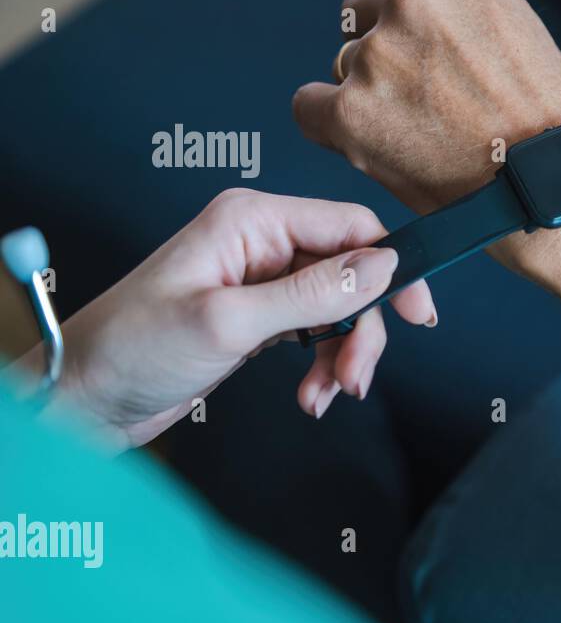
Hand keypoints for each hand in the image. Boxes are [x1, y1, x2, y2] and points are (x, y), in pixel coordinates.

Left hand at [27, 189, 436, 450]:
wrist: (80, 401)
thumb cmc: (130, 350)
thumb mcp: (228, 321)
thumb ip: (312, 292)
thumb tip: (384, 266)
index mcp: (250, 221)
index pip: (349, 226)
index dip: (392, 268)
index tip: (418, 313)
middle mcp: (259, 243)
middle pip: (351, 273)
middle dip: (362, 328)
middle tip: (357, 376)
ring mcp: (260, 282)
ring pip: (339, 308)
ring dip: (343, 355)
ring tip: (328, 393)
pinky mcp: (258, 318)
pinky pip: (316, 333)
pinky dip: (323, 366)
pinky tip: (312, 394)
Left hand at [292, 0, 560, 274]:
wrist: (559, 194)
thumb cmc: (554, 133)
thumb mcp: (521, 38)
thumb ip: (463, 21)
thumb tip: (413, 40)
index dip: (407, 26)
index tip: (423, 59)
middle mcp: (415, 1)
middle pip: (363, 16)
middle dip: (384, 57)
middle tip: (422, 106)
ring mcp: (380, 55)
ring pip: (343, 65)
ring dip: (369, 97)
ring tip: (422, 139)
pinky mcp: (353, 111)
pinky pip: (308, 106)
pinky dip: (331, 128)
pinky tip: (371, 150)